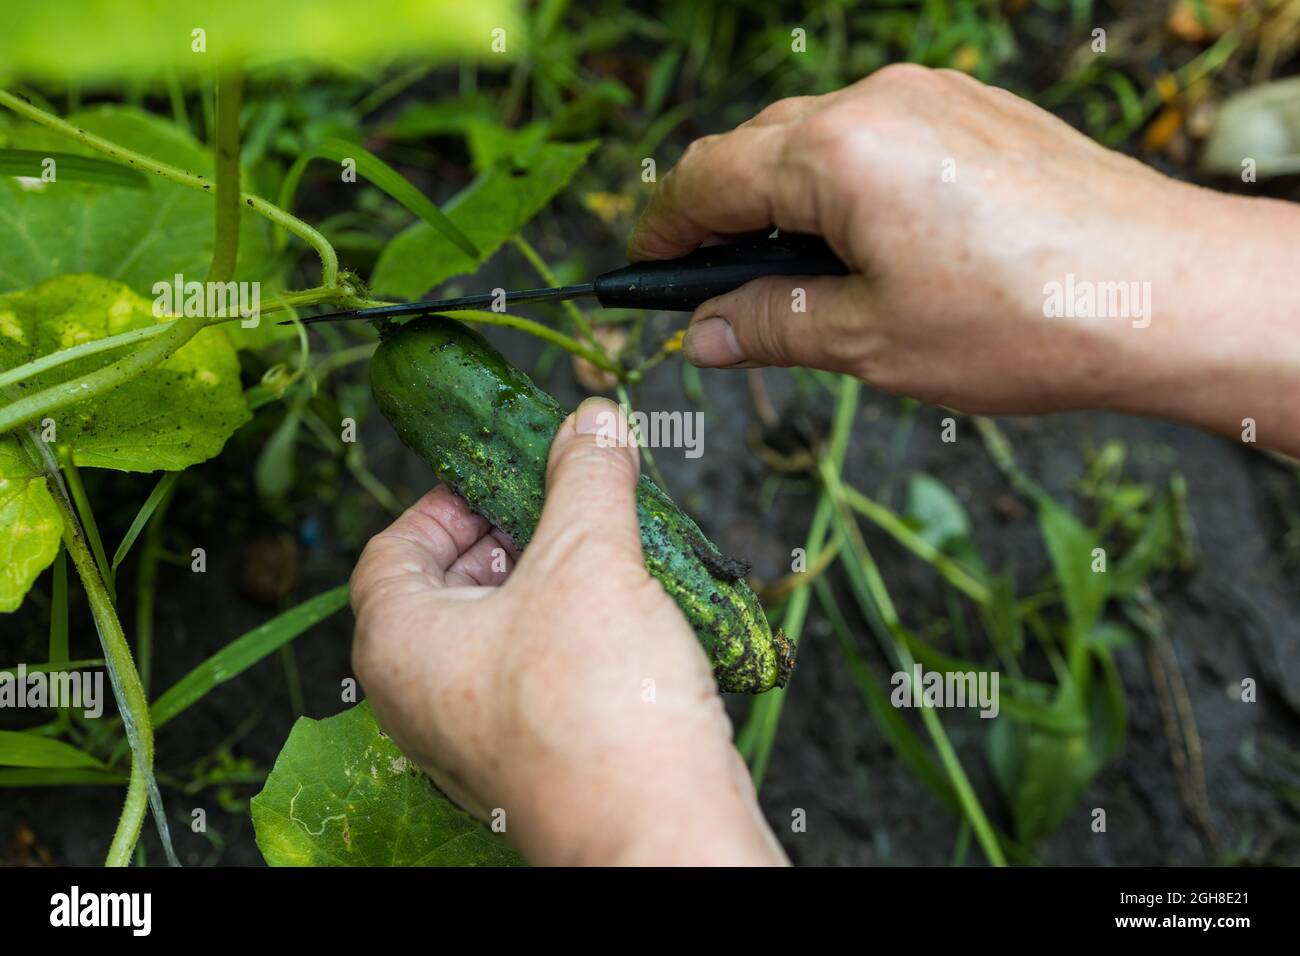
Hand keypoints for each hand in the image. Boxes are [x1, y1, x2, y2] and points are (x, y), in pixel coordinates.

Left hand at [349, 397, 785, 865]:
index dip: (447, 499)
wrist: (654, 826)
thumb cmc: (593, 706)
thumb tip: (592, 421)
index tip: (505, 472)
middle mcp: (421, 695)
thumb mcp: (587, 558)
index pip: (391, 546)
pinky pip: (534, 672)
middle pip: (448, 584)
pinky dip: (571, 631)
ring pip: (499, 630)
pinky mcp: (529, 754)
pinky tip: (627, 609)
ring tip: (608, 546)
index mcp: (398, 644)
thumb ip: (585, 478)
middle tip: (568, 501)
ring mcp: (474, 732)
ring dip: (552, 580)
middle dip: (514, 533)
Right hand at [629, 65, 1299, 454]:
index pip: (708, 178)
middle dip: (723, 219)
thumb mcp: (872, 342)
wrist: (1169, 292)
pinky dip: (847, 189)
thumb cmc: (1024, 320)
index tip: (644, 274)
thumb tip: (701, 336)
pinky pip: (879, 138)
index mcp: (837, 152)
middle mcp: (879, 102)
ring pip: (818, 142)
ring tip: (798, 286)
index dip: (664, 231)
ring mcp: (934, 97)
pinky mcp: (975, 111)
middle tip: (716, 296)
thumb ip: (769, 327)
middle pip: (758, 150)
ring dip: (787, 205)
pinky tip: (867, 250)